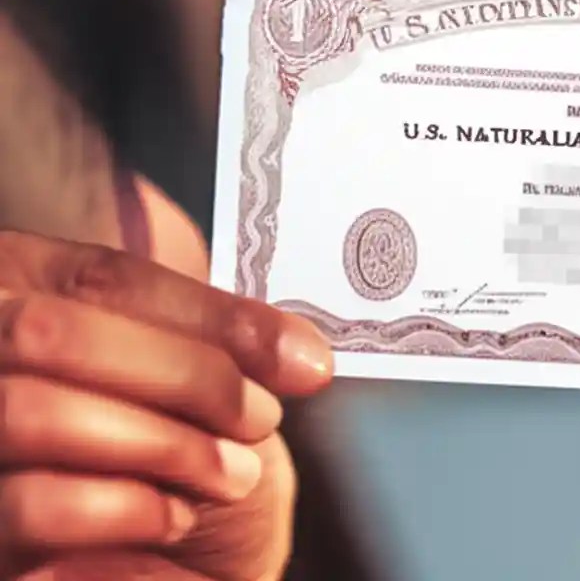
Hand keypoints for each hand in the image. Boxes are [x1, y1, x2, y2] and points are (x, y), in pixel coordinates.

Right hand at [0, 231, 332, 579]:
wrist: (130, 562)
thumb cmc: (151, 457)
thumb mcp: (180, 382)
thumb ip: (211, 343)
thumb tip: (301, 353)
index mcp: (19, 291)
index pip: (102, 277)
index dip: (210, 316)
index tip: (301, 358)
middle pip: (53, 331)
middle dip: (185, 376)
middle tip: (262, 418)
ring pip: (31, 411)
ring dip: (163, 445)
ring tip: (232, 475)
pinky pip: (30, 503)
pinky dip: (123, 507)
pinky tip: (174, 517)